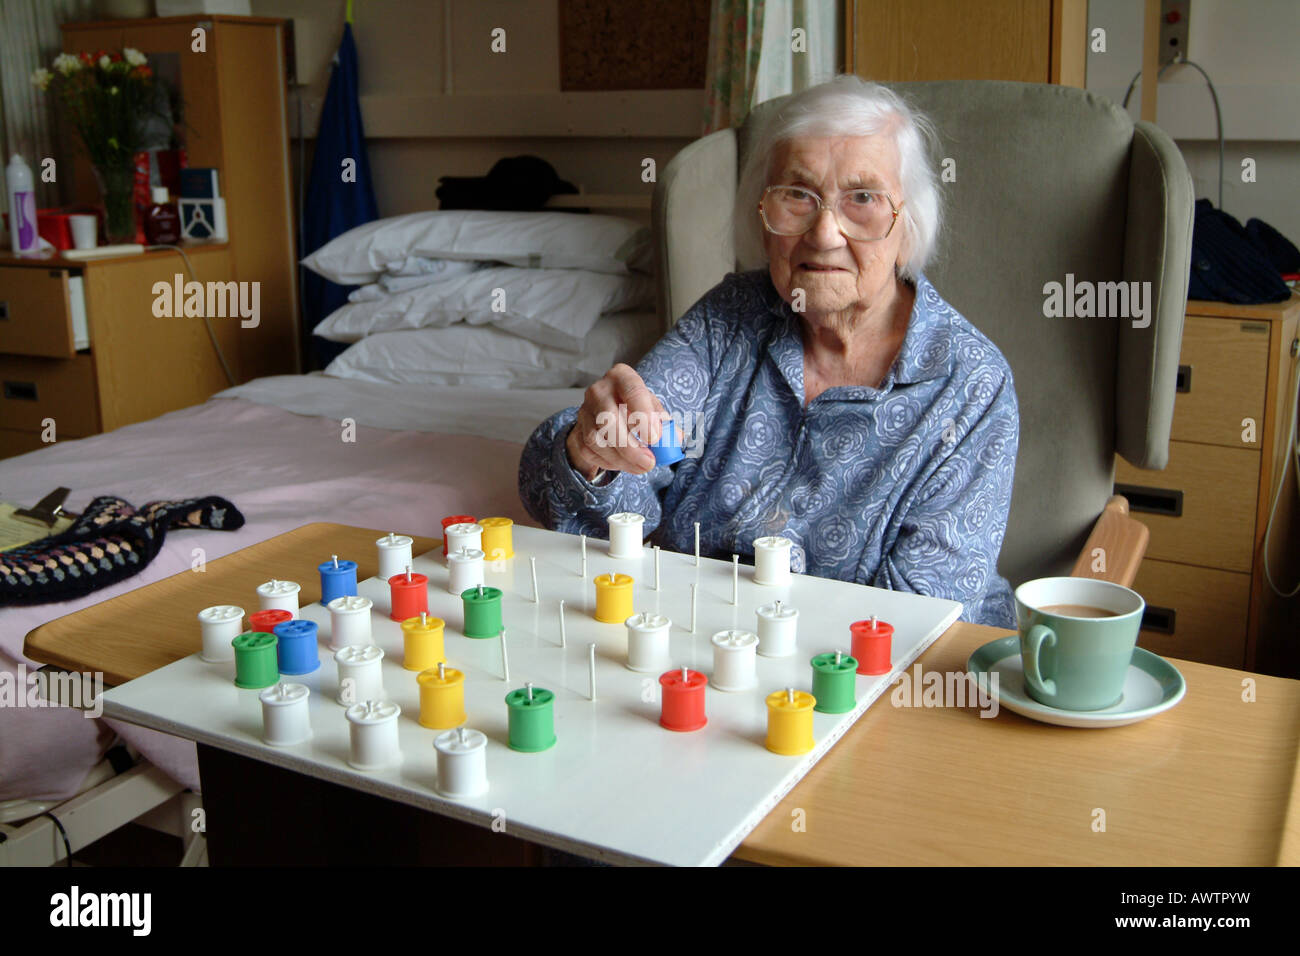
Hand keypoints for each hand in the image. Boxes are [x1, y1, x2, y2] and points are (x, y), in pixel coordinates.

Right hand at [565, 364, 665, 479]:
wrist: (609, 414)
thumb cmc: (636, 408)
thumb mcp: (654, 409)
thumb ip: (666, 424)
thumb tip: (675, 439)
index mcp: (622, 377)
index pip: (632, 390)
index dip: (643, 416)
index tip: (654, 438)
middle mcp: (599, 390)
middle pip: (608, 419)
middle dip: (630, 447)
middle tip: (649, 462)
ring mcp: (584, 411)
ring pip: (596, 439)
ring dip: (621, 459)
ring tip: (641, 466)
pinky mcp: (577, 431)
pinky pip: (589, 452)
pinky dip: (609, 463)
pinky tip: (624, 463)